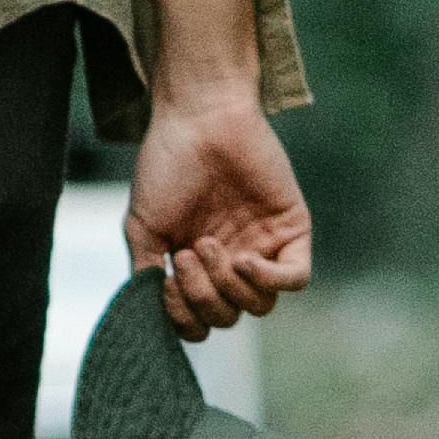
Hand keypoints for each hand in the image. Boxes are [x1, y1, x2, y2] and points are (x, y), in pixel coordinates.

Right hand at [126, 72, 311, 335]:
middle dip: (203, 296)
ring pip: (259, 306)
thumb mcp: (143, 225)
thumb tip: (150, 317)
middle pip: (228, 316)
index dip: (183, 317)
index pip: (200, 321)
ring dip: (230, 287)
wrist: (199, 117)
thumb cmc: (167, 164)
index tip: (166, 283)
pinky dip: (269, 281)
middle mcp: (230, 262)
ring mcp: (262, 247)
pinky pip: (295, 279)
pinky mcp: (291, 230)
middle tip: (188, 252)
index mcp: (197, 266)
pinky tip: (244, 260)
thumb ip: (146, 273)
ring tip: (208, 244)